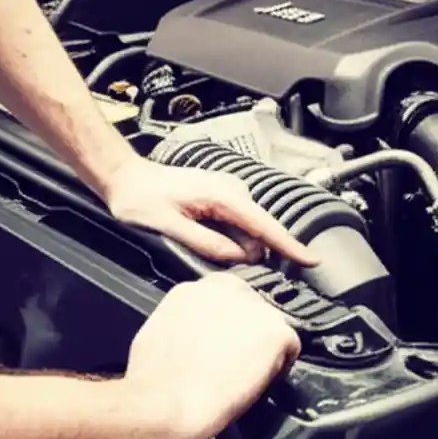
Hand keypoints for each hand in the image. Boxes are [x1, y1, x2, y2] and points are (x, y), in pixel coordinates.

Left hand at [104, 155, 320, 265]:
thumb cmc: (141, 199)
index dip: (290, 246)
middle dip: (247, 252)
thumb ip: (207, 243)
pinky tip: (200, 234)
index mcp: (224, 196)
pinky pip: (235, 226)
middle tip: (205, 252)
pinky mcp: (222, 200)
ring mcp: (228, 195)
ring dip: (232, 245)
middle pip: (258, 233)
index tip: (313, 261)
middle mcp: (233, 192)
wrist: (125, 178)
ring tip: (193, 238)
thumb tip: (240, 257)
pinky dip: (226, 238)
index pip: (266, 227)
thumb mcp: (169, 227)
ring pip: (246, 232)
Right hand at [121, 273, 300, 438]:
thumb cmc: (155, 380)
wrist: (165, 402)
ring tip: (245, 376)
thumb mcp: (163, 331)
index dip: (231, 325)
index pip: (229, 298)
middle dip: (249, 335)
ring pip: (272, 327)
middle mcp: (227, 290)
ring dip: (264, 350)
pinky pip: (291, 347)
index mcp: (195, 288)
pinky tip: (258, 382)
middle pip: (253, 309)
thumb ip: (188, 321)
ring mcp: (254, 308)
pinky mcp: (275, 331)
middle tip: (238, 363)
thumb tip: (200, 333)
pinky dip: (280, 367)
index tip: (228, 343)